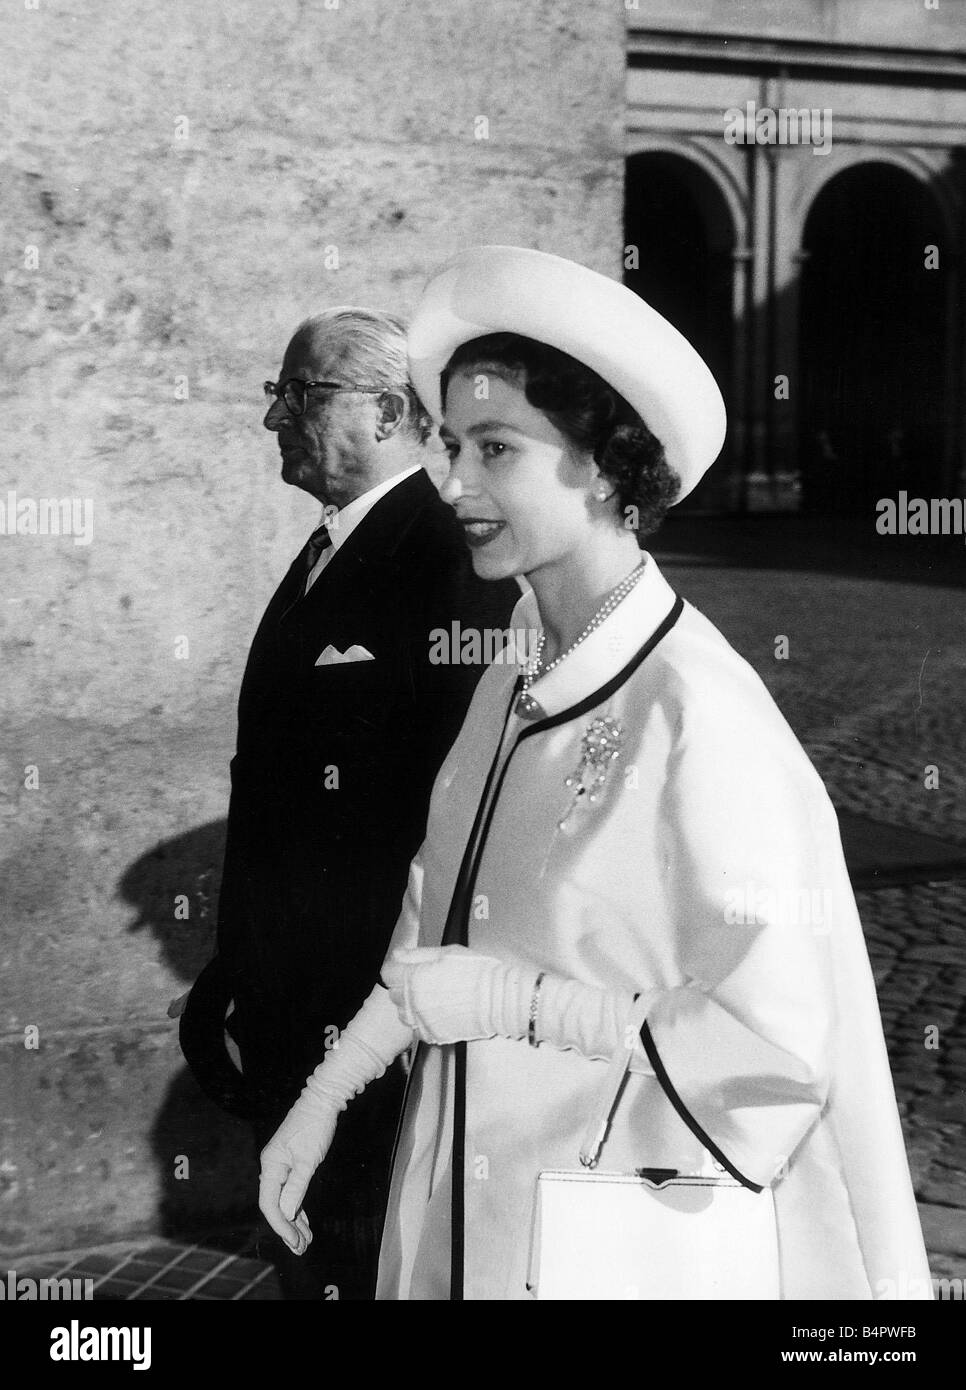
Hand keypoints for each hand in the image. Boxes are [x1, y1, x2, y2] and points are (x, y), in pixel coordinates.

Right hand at [258, 1096, 338, 1254]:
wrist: (322, 1101)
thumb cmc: (314, 1127)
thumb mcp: (307, 1161)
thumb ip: (296, 1188)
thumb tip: (286, 1214)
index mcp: (271, 1166)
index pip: (270, 1204)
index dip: (281, 1225)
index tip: (294, 1241)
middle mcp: (272, 1167)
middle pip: (276, 1205)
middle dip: (288, 1229)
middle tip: (301, 1249)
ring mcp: (281, 1166)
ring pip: (284, 1200)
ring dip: (294, 1221)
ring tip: (305, 1242)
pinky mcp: (291, 1164)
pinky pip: (291, 1191)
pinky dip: (297, 1207)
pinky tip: (304, 1222)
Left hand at [382, 945, 527, 1045]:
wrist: (499, 999)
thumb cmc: (476, 971)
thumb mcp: (447, 952)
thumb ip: (417, 954)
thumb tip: (397, 954)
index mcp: (415, 977)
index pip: (388, 972)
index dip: (397, 966)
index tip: (408, 966)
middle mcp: (413, 1001)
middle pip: (394, 993)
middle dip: (404, 984)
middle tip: (423, 979)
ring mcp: (422, 1021)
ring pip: (403, 1013)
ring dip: (410, 1004)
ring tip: (430, 997)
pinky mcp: (432, 1035)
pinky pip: (417, 1028)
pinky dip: (422, 1021)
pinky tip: (438, 1012)